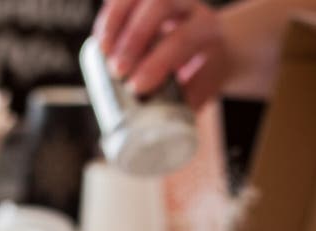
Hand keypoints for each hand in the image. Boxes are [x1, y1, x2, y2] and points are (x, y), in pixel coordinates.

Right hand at [93, 0, 228, 108]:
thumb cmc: (205, 74)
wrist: (216, 46)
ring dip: (116, 21)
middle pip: (160, 6)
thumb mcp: (204, 90)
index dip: (157, 62)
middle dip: (134, 39)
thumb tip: (156, 132)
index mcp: (207, 29)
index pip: (182, 38)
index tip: (137, 87)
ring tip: (102, 52)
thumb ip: (184, 106)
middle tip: (118, 72)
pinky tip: (99, 37)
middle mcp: (189, 5)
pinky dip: (110, 14)